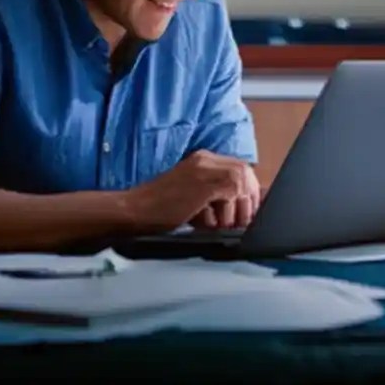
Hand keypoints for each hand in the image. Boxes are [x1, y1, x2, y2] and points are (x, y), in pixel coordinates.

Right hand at [126, 151, 260, 231]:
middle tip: (243, 220)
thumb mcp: (190, 195)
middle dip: (249, 198)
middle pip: (244, 172)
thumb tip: (242, 205)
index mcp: (200, 159)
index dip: (247, 190)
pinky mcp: (203, 183)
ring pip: (241, 183)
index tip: (246, 210)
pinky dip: (230, 211)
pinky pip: (233, 192)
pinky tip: (215, 223)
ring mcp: (203, 169)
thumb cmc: (158, 209)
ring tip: (224, 225)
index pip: (238, 168)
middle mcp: (204, 159)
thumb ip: (213, 194)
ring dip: (238, 208)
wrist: (135, 210)